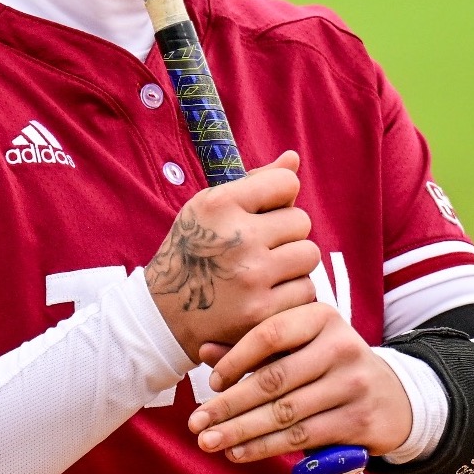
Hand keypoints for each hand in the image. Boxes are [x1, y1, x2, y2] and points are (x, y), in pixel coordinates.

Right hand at [146, 150, 320, 357]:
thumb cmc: (193, 252)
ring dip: (294, 264)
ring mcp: (251, 277)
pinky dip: (293, 294)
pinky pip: (306, 290)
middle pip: (302, 221)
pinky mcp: (261, 312)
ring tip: (268, 271)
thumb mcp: (210, 209)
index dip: (280, 197)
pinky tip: (269, 296)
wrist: (163, 316)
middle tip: (263, 248)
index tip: (265, 213)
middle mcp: (236, 238)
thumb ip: (255, 182)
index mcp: (220, 205)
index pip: (286, 183)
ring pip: (310, 255)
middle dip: (287, 234)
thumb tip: (294, 157)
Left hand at [186, 301, 412, 462]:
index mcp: (321, 316)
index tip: (210, 383)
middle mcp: (340, 345)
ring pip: (285, 412)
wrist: (392, 396)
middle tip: (195, 424)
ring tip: (210, 442)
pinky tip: (239, 452)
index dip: (235, 359)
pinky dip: (266, 447)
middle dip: (229, 405)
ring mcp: (352, 383)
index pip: (270, 333)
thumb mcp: (299, 346)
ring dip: (241, 431)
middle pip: (274, 379)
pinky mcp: (358, 419)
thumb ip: (255, 347)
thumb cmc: (330, 366)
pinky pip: (302, 436)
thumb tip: (204, 350)